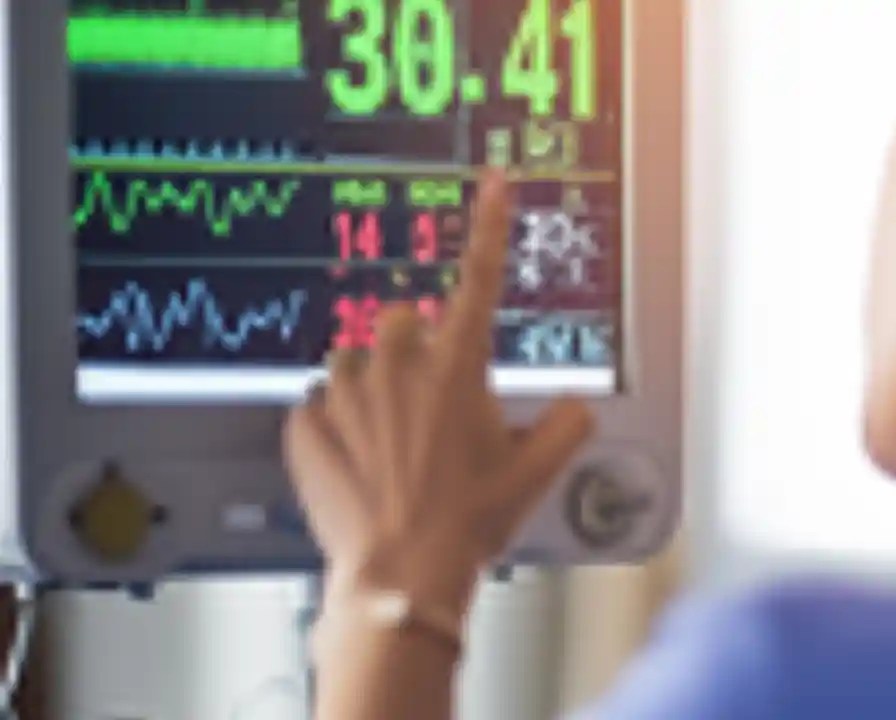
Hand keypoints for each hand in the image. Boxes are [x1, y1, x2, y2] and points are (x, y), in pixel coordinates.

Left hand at [283, 172, 594, 617]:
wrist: (404, 577)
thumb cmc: (469, 524)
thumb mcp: (538, 474)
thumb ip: (568, 425)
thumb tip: (577, 409)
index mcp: (457, 370)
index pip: (480, 280)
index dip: (491, 226)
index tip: (495, 184)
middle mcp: (396, 369)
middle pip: (403, 322)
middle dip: (416, 349)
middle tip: (433, 406)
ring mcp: (345, 395)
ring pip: (355, 361)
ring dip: (372, 386)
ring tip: (391, 442)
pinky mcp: (306, 427)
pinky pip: (317, 405)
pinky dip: (335, 425)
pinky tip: (358, 464)